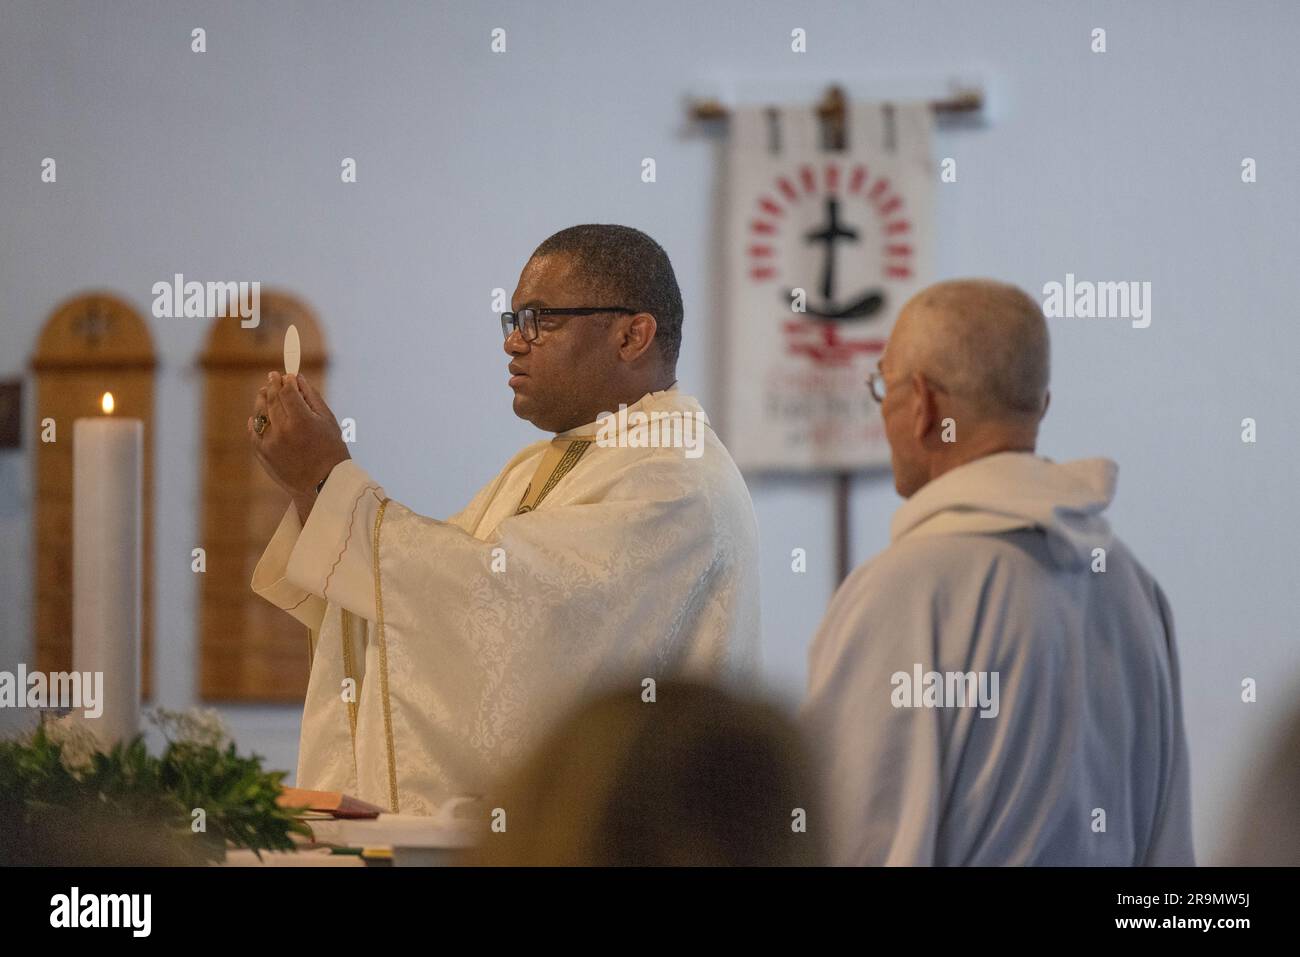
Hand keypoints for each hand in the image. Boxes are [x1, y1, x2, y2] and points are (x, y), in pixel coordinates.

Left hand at [248, 372, 350, 497]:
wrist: (322, 485)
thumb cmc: (331, 450)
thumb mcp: (328, 421)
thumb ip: (311, 397)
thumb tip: (297, 378)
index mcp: (301, 421)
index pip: (287, 391)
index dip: (285, 380)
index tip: (284, 374)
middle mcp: (282, 430)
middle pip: (272, 399)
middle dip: (273, 386)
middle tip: (272, 378)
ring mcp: (270, 442)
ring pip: (260, 413)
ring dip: (262, 400)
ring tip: (265, 393)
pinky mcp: (262, 453)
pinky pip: (254, 431)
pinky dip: (254, 420)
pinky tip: (257, 415)